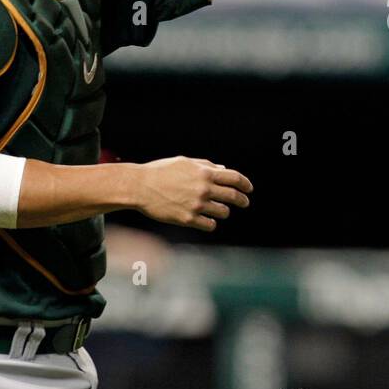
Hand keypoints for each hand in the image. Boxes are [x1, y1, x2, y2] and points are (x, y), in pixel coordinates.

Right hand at [134, 156, 252, 231]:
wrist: (139, 187)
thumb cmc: (161, 171)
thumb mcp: (184, 162)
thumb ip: (205, 166)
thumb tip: (222, 170)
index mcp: (205, 173)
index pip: (235, 178)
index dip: (245, 184)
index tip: (249, 189)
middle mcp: (204, 189)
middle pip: (233, 196)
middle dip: (242, 200)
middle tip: (244, 202)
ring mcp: (197, 205)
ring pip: (223, 212)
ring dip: (224, 211)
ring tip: (220, 211)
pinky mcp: (188, 219)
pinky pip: (210, 225)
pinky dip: (211, 223)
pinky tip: (208, 221)